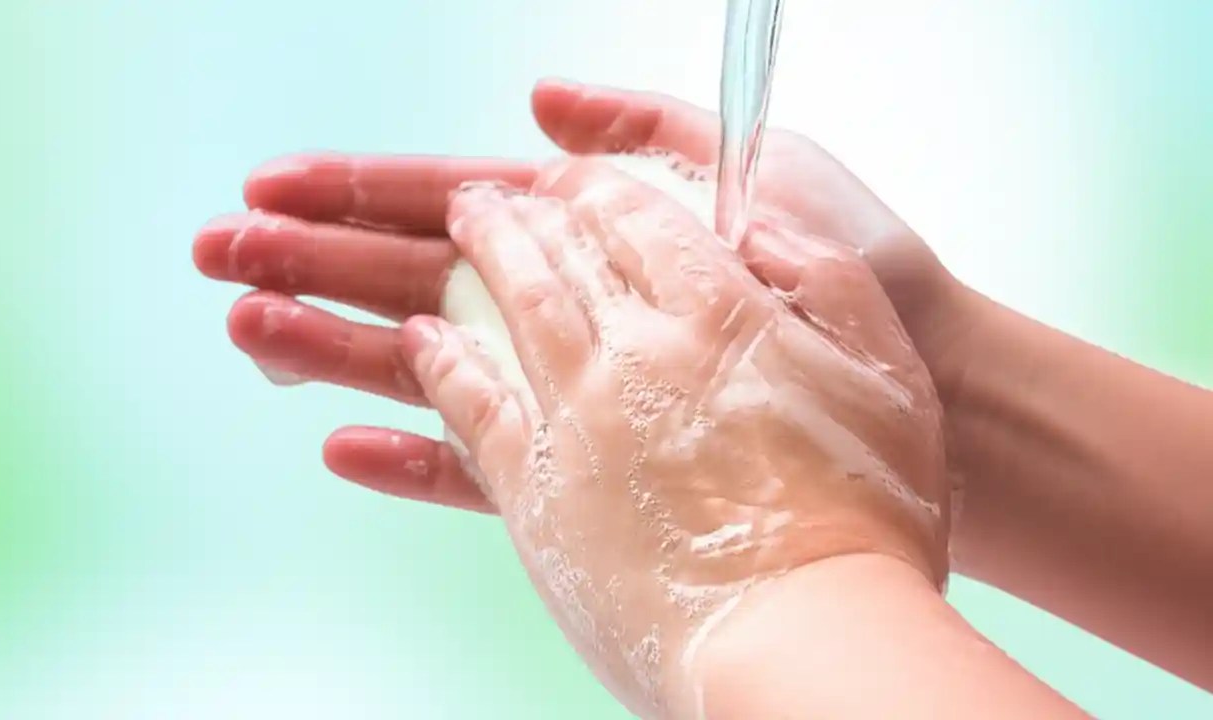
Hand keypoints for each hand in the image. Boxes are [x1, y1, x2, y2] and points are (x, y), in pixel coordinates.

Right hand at [191, 78, 970, 511]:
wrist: (938, 387)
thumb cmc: (859, 272)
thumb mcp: (763, 168)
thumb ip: (647, 133)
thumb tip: (537, 103)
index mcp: (600, 232)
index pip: (456, 198)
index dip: (364, 188)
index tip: (279, 181)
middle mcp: (575, 309)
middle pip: (419, 274)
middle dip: (316, 255)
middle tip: (216, 244)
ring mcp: (579, 391)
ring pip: (431, 362)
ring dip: (336, 341)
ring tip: (246, 320)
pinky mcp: (595, 469)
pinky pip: (485, 463)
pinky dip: (411, 457)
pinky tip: (342, 446)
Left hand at [402, 157, 947, 716]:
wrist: (802, 637)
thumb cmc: (863, 520)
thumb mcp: (889, 377)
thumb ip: (831, 283)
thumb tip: (761, 227)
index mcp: (720, 316)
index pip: (639, 220)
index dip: (598, 188)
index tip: (572, 177)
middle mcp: (637, 354)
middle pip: (561, 254)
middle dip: (522, 210)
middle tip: (491, 191)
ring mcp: (577, 420)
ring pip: (510, 312)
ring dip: (478, 259)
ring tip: (457, 225)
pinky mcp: (537, 491)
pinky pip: (471, 408)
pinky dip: (440, 364)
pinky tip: (422, 340)